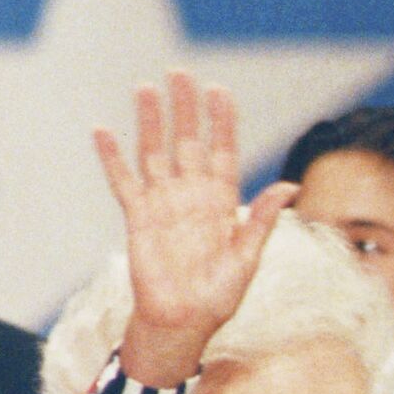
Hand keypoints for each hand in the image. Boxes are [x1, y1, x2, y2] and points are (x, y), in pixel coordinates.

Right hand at [92, 70, 298, 386]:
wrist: (184, 321)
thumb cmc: (220, 295)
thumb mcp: (248, 257)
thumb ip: (263, 219)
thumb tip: (290, 185)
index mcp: (224, 202)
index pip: (223, 152)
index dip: (222, 122)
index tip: (219, 90)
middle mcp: (193, 195)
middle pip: (188, 142)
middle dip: (185, 108)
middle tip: (180, 72)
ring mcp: (164, 203)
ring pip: (155, 152)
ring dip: (150, 121)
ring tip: (145, 87)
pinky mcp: (137, 217)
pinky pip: (123, 181)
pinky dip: (112, 157)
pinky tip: (103, 131)